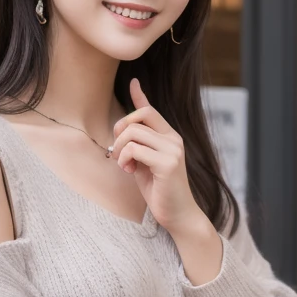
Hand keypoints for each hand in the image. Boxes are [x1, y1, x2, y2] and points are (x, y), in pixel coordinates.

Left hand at [110, 78, 202, 235]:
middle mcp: (173, 139)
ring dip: (120, 149)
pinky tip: (130, 171)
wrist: (178, 214)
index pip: (151, 110)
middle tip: (118, 151)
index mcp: (169, 137)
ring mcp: (172, 150)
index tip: (133, 82)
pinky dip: (125, 159)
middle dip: (119, 131)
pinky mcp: (168, 163)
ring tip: (125, 165)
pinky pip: (135, 149)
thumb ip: (138, 145)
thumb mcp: (145, 162)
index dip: (139, 96)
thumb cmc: (159, 190)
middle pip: (138, 116)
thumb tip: (125, 129)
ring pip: (133, 132)